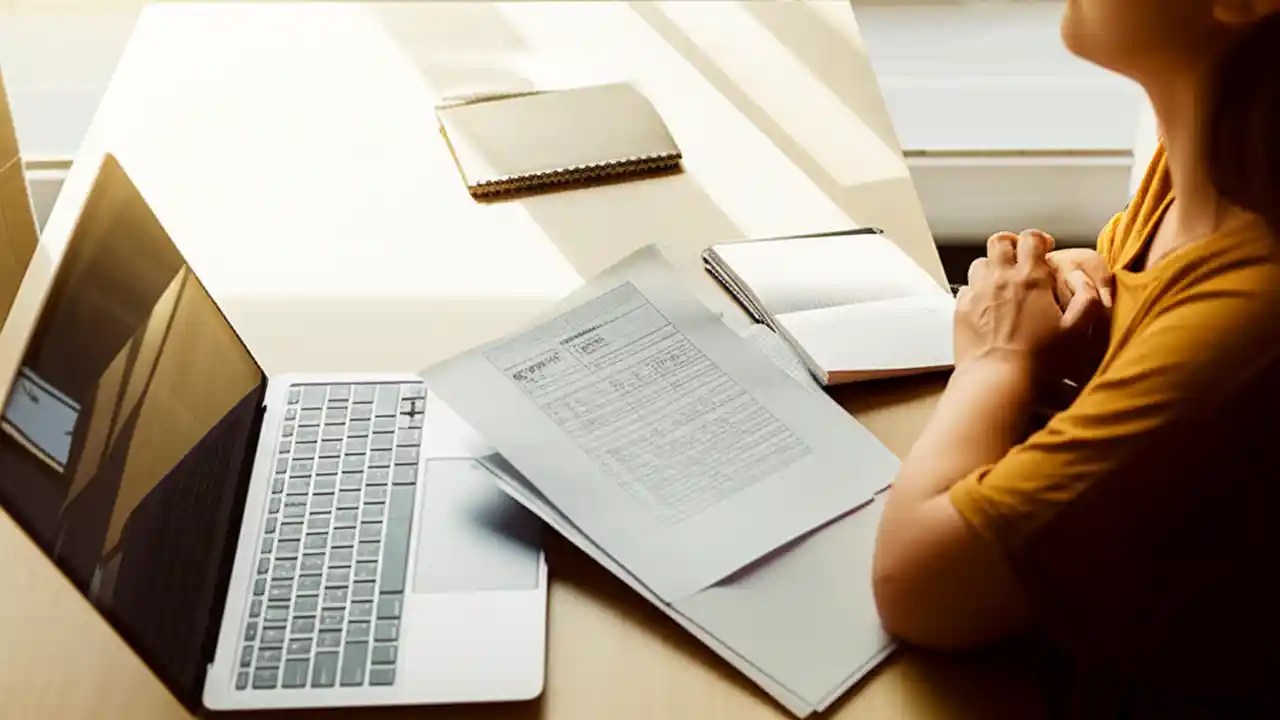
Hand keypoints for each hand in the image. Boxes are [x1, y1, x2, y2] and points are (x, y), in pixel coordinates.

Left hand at [956, 230, 1103, 371]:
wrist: (998, 381)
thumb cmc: (1040, 360)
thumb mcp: (1077, 331)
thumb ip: (1087, 299)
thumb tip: (1083, 279)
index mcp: (1030, 278)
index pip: (1031, 239)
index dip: (1039, 240)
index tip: (1044, 249)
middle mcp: (1000, 278)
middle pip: (1000, 241)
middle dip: (1011, 245)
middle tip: (1020, 260)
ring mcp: (977, 292)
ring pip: (980, 263)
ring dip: (992, 267)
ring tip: (1003, 283)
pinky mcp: (960, 309)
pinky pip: (966, 287)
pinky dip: (977, 290)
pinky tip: (987, 305)